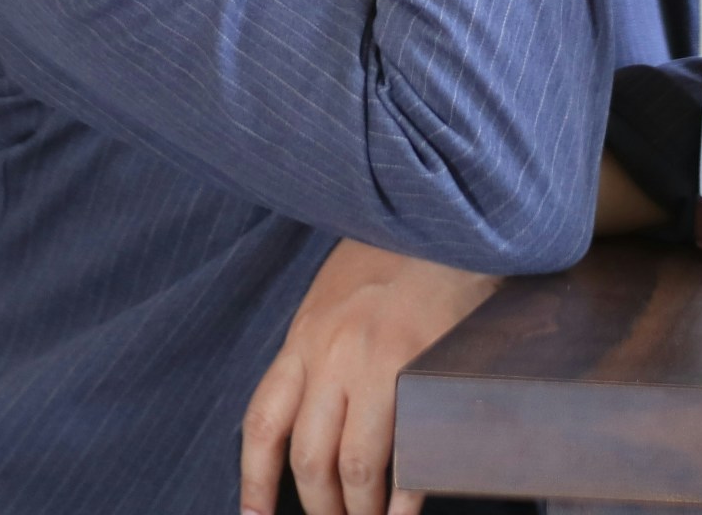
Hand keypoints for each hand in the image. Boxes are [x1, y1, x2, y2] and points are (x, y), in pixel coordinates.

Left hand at [240, 239, 497, 514]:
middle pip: (309, 459)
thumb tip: (311, 413)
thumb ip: (318, 349)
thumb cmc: (394, 255)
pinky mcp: (423, 365)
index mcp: (305, 337)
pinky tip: (404, 511)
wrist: (447, 217)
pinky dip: (406, 494)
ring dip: (361, 510)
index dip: (254, 480)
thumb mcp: (334, 295)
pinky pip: (409, 450)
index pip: (262, 422)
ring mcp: (378, 360)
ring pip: (355, 465)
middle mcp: (331, 352)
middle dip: (320, 508)